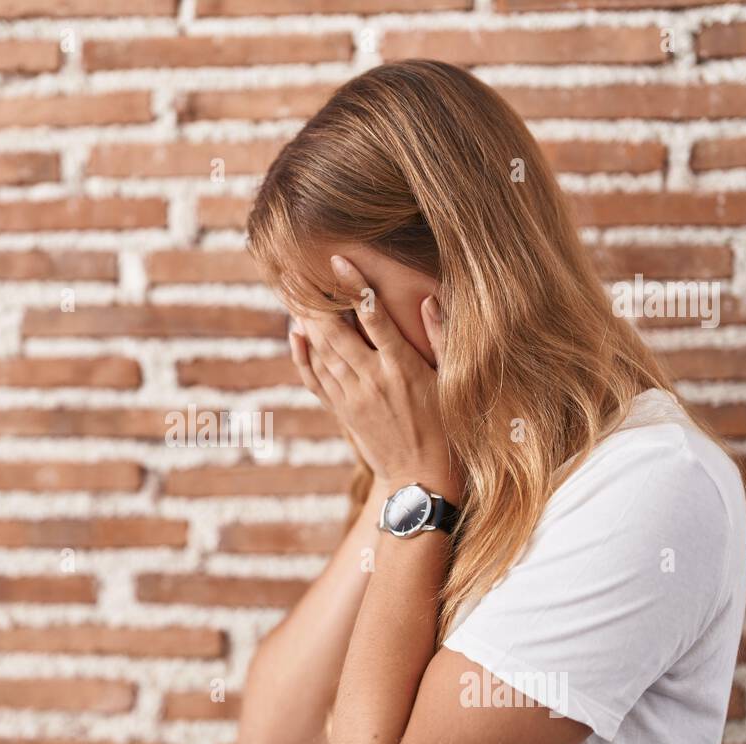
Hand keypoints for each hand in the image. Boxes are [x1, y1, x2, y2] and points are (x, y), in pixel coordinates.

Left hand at [287, 255, 462, 504]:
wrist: (422, 481)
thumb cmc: (449, 429)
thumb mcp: (455, 383)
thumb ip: (442, 340)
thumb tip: (428, 299)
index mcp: (404, 368)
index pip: (374, 317)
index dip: (354, 286)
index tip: (337, 260)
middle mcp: (373, 381)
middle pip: (335, 332)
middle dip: (314, 300)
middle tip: (295, 271)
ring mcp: (354, 398)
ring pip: (321, 352)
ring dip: (304, 321)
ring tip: (290, 292)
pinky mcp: (343, 412)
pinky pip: (315, 380)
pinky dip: (302, 356)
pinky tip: (295, 334)